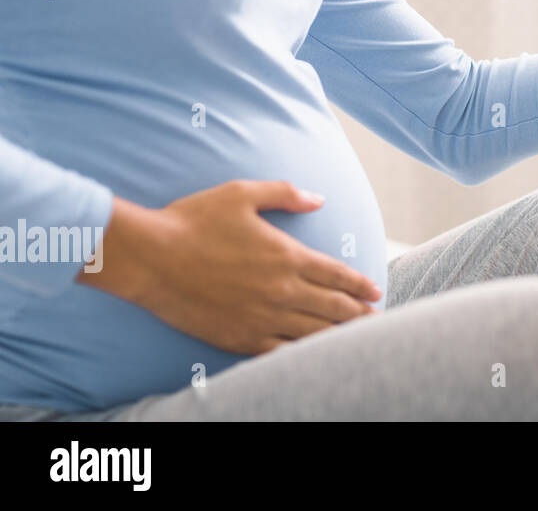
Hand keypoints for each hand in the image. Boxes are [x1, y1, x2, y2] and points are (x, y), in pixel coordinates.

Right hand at [79, 182, 382, 354]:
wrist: (149, 258)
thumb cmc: (194, 220)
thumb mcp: (242, 193)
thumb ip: (285, 194)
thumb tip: (318, 198)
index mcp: (286, 257)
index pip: (336, 274)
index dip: (360, 284)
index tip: (375, 290)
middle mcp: (280, 291)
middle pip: (332, 307)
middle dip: (359, 314)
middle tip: (377, 319)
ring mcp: (260, 317)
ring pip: (311, 333)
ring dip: (338, 336)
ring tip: (357, 339)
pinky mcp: (237, 337)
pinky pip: (279, 351)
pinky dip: (301, 353)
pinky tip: (311, 354)